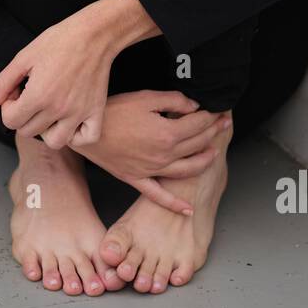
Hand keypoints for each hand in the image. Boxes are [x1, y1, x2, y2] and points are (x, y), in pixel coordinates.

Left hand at [0, 6, 118, 148]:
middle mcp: (58, 109)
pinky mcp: (95, 111)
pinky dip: (76, 136)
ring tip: (47, 112)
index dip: (8, 106)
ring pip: (54, 141)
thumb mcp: (24, 58)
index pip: (10, 121)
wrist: (94, 34)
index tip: (17, 92)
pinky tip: (69, 121)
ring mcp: (78, 113)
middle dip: (23, 115)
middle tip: (31, 95)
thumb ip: (2, 83)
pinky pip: (85, 139)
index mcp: (38, 95)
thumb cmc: (59, 41)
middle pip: (28, 131)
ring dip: (46, 130)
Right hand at [69, 90, 232, 213]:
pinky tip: (187, 210)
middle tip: (224, 123)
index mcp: (167, 133)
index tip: (219, 110)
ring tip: (214, 152)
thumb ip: (173, 100)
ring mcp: (151, 170)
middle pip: (197, 144)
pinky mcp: (137, 179)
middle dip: (214, 132)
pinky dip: (175, 205)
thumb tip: (194, 105)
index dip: (212, 116)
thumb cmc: (111, 112)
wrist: (83, 132)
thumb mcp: (144, 97)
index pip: (199, 124)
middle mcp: (163, 155)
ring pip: (187, 170)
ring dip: (205, 161)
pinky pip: (159, 196)